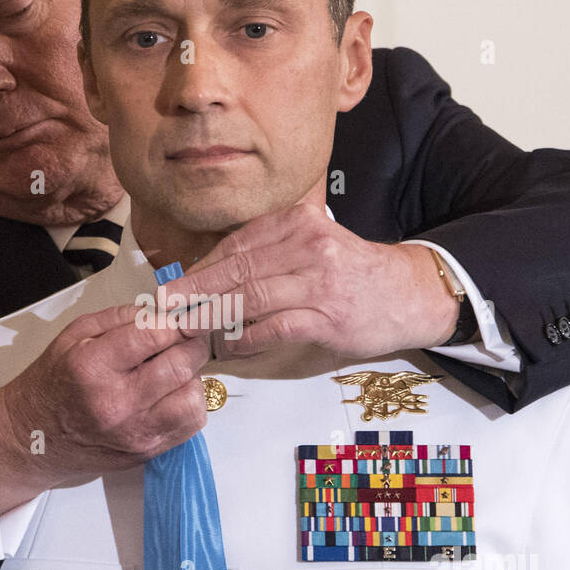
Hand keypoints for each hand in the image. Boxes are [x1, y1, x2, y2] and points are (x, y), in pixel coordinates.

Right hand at [0, 303, 211, 512]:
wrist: (35, 437)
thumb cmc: (54, 382)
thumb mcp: (73, 335)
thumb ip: (119, 317)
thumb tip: (162, 312)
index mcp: (92, 367)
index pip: (153, 335)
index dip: (174, 322)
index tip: (178, 319)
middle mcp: (116, 403)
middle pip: (180, 365)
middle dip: (191, 345)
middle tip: (186, 339)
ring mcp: (135, 432)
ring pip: (193, 398)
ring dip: (193, 377)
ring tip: (177, 369)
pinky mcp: (148, 451)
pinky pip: (191, 424)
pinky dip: (191, 403)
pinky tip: (173, 394)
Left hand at [168, 202, 458, 361]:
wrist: (407, 294)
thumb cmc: (351, 272)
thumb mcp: (311, 245)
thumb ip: (269, 252)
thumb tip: (210, 273)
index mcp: (298, 222)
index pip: (237, 244)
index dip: (200, 267)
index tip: (172, 284)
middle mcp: (308, 245)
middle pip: (237, 268)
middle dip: (194, 289)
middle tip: (162, 306)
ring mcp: (319, 281)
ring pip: (251, 296)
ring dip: (211, 315)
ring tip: (185, 328)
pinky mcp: (327, 316)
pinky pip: (275, 327)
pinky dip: (246, 338)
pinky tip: (228, 346)